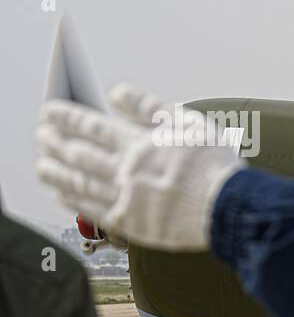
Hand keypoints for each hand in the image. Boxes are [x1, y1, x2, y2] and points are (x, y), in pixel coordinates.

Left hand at [34, 85, 246, 251]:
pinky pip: (93, 211)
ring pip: (80, 182)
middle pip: (79, 154)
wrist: (228, 208)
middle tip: (41, 137)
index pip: (92, 126)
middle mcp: (125, 170)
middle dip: (55, 143)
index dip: (67, 118)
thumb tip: (118, 94)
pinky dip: (74, 201)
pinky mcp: (131, 222)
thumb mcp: (189, 123)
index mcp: (138, 143)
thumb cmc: (215, 167)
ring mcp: (125, 197)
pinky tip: (64, 196)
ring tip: (42, 166)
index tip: (50, 112)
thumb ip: (150, 107)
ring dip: (57, 172)